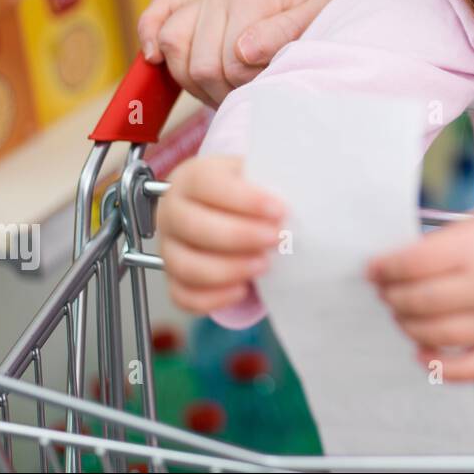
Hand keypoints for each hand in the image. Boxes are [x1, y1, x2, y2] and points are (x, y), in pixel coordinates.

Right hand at [136, 0, 340, 105]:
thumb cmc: (316, 10)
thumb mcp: (318, 16)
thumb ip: (285, 32)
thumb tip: (242, 51)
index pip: (233, 62)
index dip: (248, 86)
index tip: (267, 88)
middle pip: (202, 63)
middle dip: (223, 91)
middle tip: (246, 95)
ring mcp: (201, 1)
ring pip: (173, 48)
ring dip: (194, 82)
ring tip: (222, 90)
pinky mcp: (188, 6)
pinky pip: (157, 15)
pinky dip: (149, 35)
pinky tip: (155, 59)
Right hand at [159, 155, 286, 314]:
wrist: (221, 208)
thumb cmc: (243, 191)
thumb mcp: (254, 175)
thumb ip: (270, 182)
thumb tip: (305, 198)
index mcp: (192, 178)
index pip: (208, 184)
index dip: (244, 199)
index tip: (279, 210)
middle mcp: (172, 212)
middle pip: (195, 227)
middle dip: (240, 236)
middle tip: (276, 239)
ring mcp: (168, 248)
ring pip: (187, 265)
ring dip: (229, 269)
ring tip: (264, 265)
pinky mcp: (172, 279)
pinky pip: (184, 296)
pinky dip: (213, 298)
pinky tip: (242, 290)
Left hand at [367, 203, 473, 381]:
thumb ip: (444, 242)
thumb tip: (399, 264)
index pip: (412, 265)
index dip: (384, 268)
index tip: (373, 269)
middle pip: (417, 301)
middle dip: (392, 296)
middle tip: (386, 291)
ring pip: (433, 335)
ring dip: (408, 325)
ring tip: (404, 314)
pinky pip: (465, 369)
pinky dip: (437, 366)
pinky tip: (423, 352)